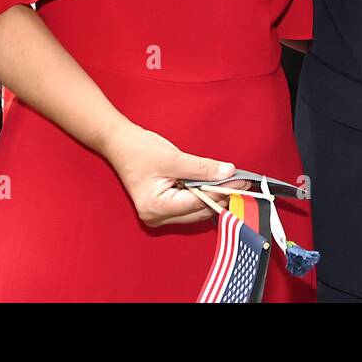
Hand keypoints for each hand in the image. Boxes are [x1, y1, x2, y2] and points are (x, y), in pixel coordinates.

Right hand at [103, 124, 244, 227]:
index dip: (221, 192)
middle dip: (220, 196)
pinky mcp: (163, 209)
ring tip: (232, 183)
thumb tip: (227, 173)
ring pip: (196, 212)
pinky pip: (189, 206)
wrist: (121, 145)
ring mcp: (159, 215)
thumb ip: (202, 168)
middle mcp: (157, 217)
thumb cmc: (140, 150)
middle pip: (198, 212)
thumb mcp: (174, 158)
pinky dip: (203, 196)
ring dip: (213, 197)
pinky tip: (216, 185)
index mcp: (156, 207)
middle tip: (241, 182)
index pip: (198, 203)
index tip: (240, 182)